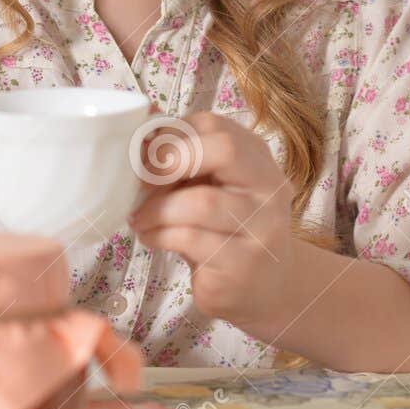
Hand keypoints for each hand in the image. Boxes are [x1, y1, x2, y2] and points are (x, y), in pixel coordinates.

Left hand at [127, 112, 300, 331]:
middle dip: (170, 161)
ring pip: (202, 202)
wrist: (267, 289)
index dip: (171, 133)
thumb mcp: (212, 189)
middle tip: (141, 181)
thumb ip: (187, 160)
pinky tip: (151, 238)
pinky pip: (192, 239)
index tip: (144, 154)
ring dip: (157, 209)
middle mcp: (269, 188)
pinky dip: (160, 235)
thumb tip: (145, 119)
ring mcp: (262, 227)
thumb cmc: (227, 231)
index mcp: (258, 159)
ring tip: (140, 218)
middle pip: (224, 150)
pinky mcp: (243, 264)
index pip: (215, 125)